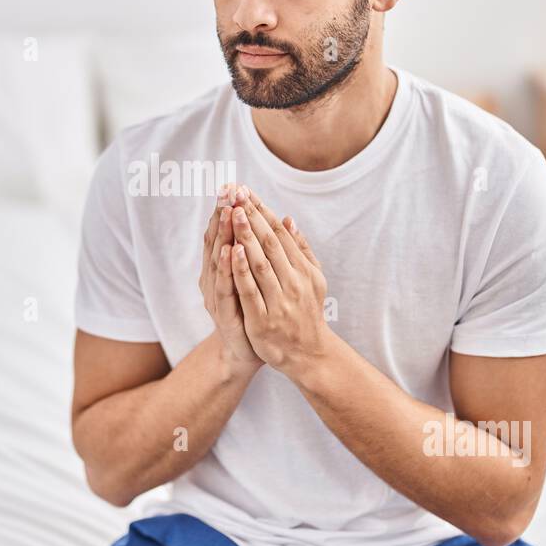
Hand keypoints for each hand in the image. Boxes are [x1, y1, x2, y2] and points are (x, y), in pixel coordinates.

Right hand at [199, 183, 262, 372]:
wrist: (245, 352)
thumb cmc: (251, 311)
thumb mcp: (253, 278)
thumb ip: (255, 250)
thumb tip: (269, 219)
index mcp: (222, 268)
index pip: (223, 232)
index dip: (226, 209)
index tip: (233, 185)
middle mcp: (214, 277)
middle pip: (217, 240)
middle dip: (222, 214)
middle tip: (227, 190)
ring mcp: (216, 295)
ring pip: (218, 260)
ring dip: (223, 235)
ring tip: (229, 212)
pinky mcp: (224, 312)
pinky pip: (225, 287)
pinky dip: (227, 268)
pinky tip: (231, 250)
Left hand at [228, 187, 330, 373]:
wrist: (308, 354)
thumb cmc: (306, 312)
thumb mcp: (312, 279)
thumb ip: (301, 250)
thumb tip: (288, 219)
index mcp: (302, 270)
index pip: (279, 234)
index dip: (262, 211)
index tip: (246, 191)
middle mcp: (293, 282)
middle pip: (269, 243)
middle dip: (252, 216)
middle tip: (236, 193)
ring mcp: (279, 301)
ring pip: (260, 263)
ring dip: (246, 236)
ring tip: (234, 213)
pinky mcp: (263, 320)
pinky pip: (250, 291)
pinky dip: (241, 270)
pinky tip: (232, 251)